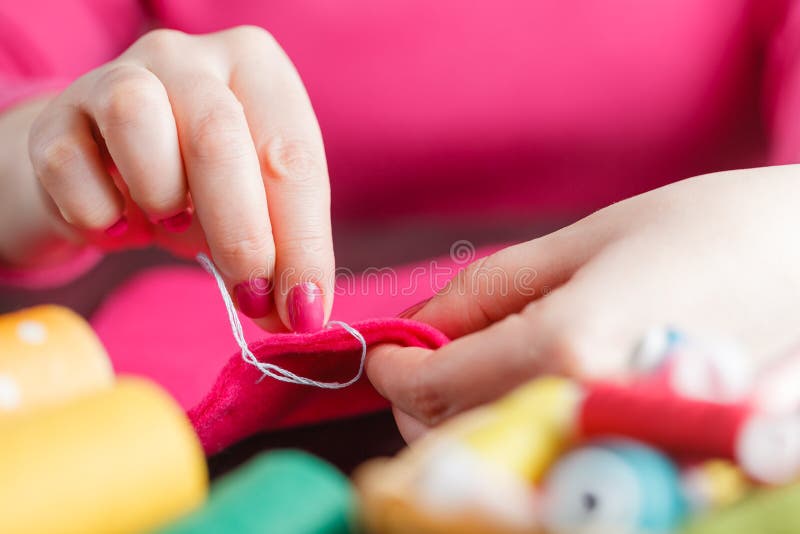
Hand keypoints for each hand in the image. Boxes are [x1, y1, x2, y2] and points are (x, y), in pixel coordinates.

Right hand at [25, 27, 331, 330]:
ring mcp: (117, 76)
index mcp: (257, 69)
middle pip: (218, 138)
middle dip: (243, 236)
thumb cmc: (198, 187)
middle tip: (251, 299)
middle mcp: (189, 57)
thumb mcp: (254, 211)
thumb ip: (281, 254)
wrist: (107, 171)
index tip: (304, 310)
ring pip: (137, 118)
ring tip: (171, 222)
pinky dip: (98, 212)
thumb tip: (300, 315)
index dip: (303, 242)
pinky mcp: (55, 116)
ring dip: (162, 195)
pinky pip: (69, 163)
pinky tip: (118, 223)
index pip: (292, 156)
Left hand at [367, 165, 799, 440]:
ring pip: (513, 466)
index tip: (386, 354)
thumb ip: (491, 291)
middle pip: (466, 441)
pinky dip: (537, 445)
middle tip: (429, 364)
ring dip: (478, 429)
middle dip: (429, 406)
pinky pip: (574, 473)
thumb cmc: (715, 228)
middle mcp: (603, 417)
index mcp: (573, 349)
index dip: (396, 371)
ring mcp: (644, 456)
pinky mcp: (677, 468)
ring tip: (484, 381)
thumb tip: (423, 327)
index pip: (439, 389)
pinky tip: (547, 407)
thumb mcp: (589, 240)